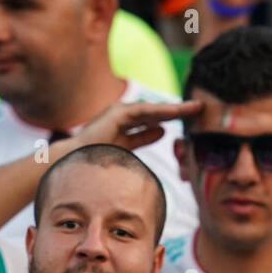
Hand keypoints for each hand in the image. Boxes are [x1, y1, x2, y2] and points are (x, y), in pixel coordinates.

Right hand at [73, 100, 202, 153]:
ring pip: (152, 111)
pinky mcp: (116, 114)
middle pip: (155, 114)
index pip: (152, 124)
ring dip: (174, 109)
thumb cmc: (96, 165)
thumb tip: (163, 131)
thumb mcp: (128, 151)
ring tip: (194, 107)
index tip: (189, 121)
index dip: (170, 122)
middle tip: (199, 108)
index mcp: (124, 130)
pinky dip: (160, 111)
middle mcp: (122, 119)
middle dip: (177, 111)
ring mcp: (118, 115)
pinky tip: (176, 111)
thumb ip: (143, 138)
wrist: (73, 164)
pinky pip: (143, 111)